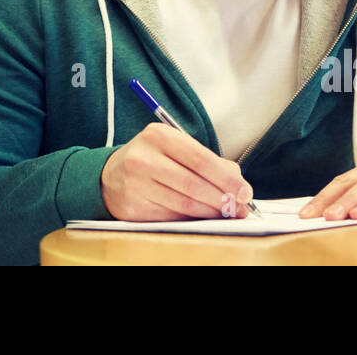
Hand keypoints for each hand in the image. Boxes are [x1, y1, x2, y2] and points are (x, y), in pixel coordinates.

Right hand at [100, 123, 254, 220]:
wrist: (110, 175)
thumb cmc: (152, 159)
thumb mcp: (175, 147)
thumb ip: (208, 160)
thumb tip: (238, 181)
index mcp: (158, 136)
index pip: (201, 159)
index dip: (226, 178)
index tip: (245, 192)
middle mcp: (143, 158)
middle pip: (194, 184)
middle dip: (223, 199)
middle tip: (241, 208)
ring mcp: (136, 185)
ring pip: (185, 205)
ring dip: (211, 212)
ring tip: (226, 214)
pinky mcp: (133, 208)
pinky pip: (172, 218)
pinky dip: (193, 220)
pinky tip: (203, 218)